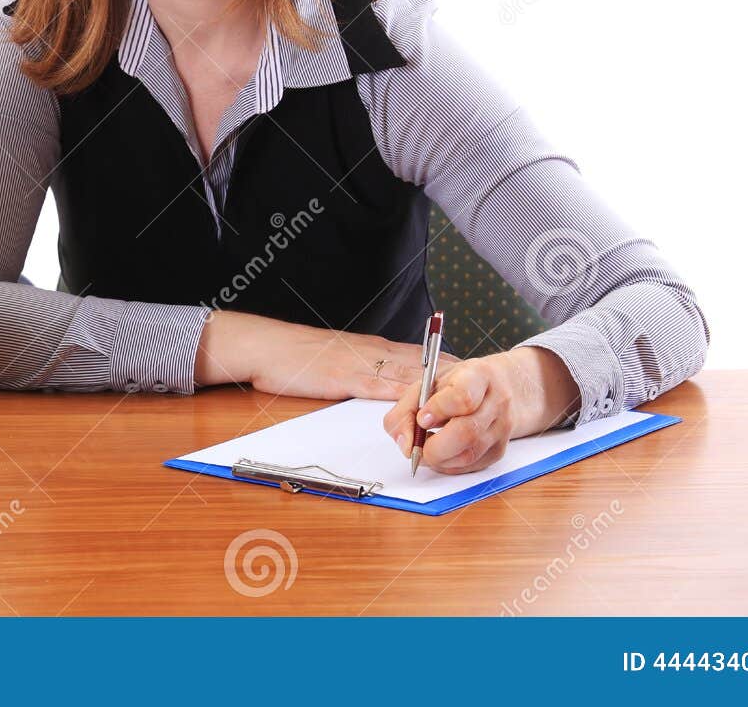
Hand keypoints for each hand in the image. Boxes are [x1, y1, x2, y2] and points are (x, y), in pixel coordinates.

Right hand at [196, 310, 460, 400]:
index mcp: (369, 348)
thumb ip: (358, 371)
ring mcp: (361, 363)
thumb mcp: (333, 361)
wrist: (264, 346)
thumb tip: (379, 386)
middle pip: (422, 361)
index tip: (470, 369)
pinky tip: (424, 401)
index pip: (416, 354)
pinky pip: (382, 387)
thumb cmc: (293, 356)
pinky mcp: (347, 378)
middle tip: (483, 379)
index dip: (445, 362)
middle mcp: (372, 352)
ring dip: (437, 382)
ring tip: (467, 389)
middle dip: (452, 371)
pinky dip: (405, 394)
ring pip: (408, 372)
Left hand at [382, 347, 579, 473]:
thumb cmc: (459, 384)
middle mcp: (496, 402)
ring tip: (427, 448)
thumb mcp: (429, 383)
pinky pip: (470, 467)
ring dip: (439, 459)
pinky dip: (449, 465)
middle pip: (467, 433)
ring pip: (468, 455)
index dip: (438, 410)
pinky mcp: (499, 450)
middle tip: (419, 445)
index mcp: (479, 376)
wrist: (501, 388)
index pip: (462, 397)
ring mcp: (501, 429)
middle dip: (434, 446)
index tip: (421, 418)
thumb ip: (407, 409)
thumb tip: (404, 443)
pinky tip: (441, 453)